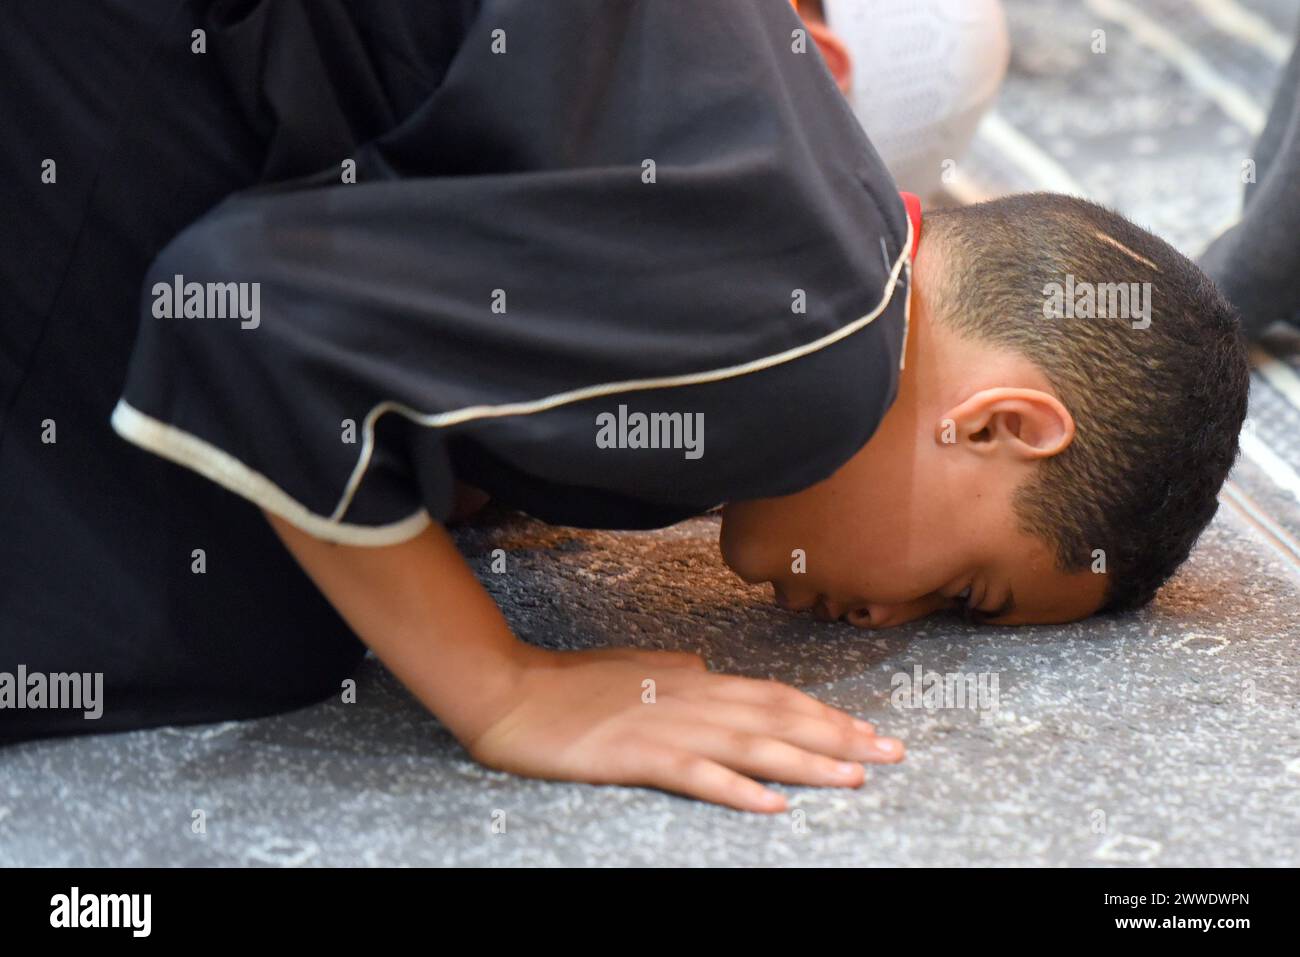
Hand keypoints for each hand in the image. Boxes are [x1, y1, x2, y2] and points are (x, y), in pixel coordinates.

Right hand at [462, 646, 903, 812]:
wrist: (512, 692)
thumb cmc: (572, 684)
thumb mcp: (638, 666)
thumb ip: (680, 670)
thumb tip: (710, 666)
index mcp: (694, 676)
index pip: (775, 696)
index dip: (825, 714)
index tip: (870, 730)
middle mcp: (692, 695)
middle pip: (778, 718)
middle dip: (838, 736)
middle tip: (891, 752)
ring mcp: (667, 725)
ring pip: (751, 745)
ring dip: (806, 761)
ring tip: (854, 777)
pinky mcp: (638, 755)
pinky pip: (698, 775)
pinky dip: (739, 789)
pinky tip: (774, 804)